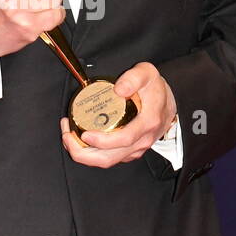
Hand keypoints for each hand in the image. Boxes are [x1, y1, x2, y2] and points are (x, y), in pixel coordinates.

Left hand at [60, 61, 177, 166]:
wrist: (169, 103)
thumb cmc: (155, 88)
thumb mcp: (147, 73)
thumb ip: (134, 77)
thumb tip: (119, 89)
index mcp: (147, 123)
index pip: (124, 139)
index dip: (102, 141)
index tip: (84, 133)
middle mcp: (142, 141)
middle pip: (110, 158)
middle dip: (83, 153)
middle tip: (67, 136)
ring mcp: (136, 149)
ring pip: (107, 161)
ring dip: (84, 154)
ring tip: (68, 137)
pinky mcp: (130, 152)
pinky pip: (109, 158)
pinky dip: (91, 153)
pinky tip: (80, 139)